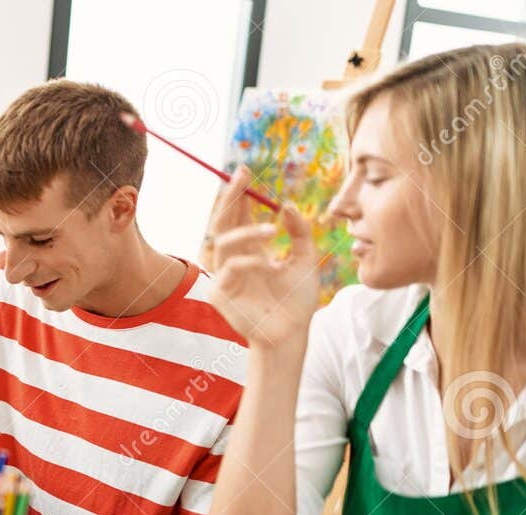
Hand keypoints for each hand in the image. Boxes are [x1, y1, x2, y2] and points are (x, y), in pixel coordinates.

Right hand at [206, 166, 319, 348]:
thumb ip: (299, 232)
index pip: (241, 216)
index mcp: (253, 251)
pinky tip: (266, 264)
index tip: (246, 170)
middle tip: (240, 176)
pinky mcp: (219, 294)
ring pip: (224, 242)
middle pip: (225, 222)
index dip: (241, 194)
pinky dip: (246, 262)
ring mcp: (224, 277)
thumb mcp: (306, 258)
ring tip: (272, 231)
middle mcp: (235, 260)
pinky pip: (228, 269)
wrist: (292, 333)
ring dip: (245, 231)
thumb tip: (285, 204)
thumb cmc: (298, 301)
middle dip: (231, 198)